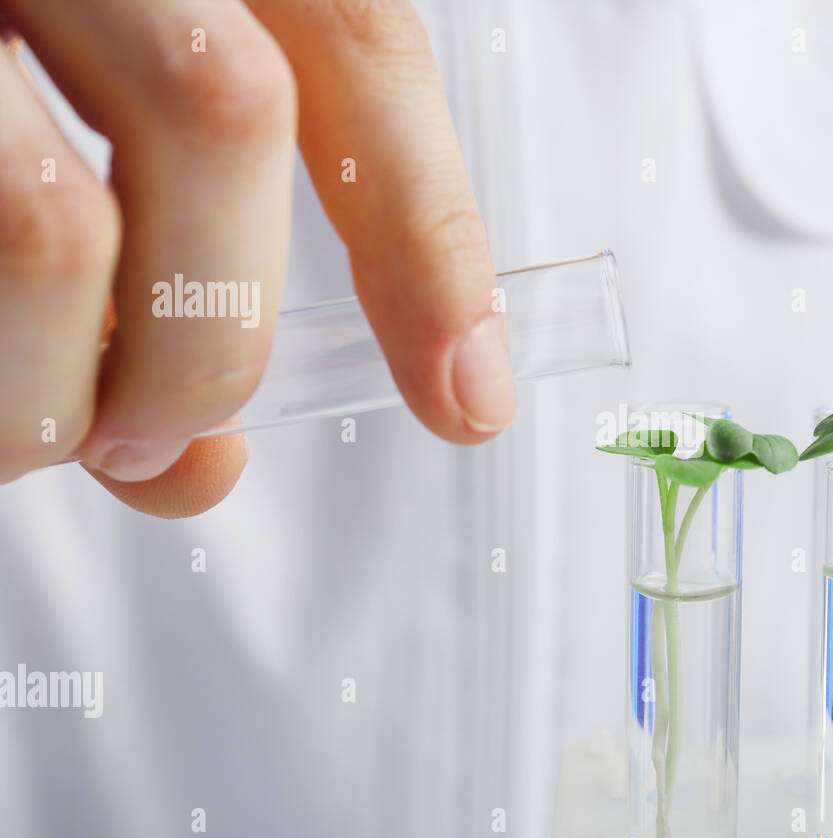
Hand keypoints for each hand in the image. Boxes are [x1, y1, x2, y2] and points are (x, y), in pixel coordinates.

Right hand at [0, 0, 515, 516]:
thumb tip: (203, 470)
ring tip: (43, 433)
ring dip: (57, 395)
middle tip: (167, 445)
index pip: (357, 47)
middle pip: (226, 117)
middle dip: (214, 338)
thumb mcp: (92, 92)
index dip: (429, 241)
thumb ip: (173, 251)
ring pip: (42, 222)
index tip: (467, 398)